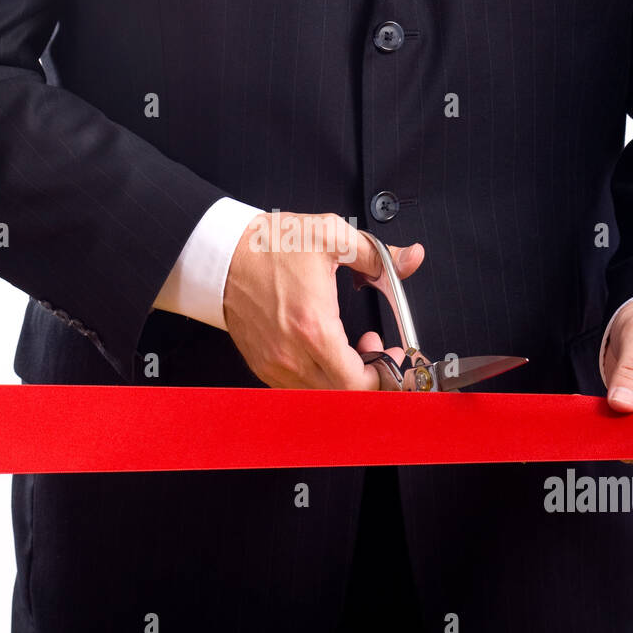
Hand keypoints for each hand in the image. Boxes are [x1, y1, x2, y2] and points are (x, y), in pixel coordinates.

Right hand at [223, 212, 423, 388]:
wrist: (221, 254)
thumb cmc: (268, 246)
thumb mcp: (329, 237)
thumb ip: (378, 254)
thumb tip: (411, 258)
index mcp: (313, 327)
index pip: (356, 382)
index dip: (382, 377)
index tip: (389, 357)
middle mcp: (291, 354)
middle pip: (342, 394)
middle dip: (368, 377)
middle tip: (375, 350)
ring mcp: (274, 363)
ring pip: (321, 394)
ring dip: (343, 378)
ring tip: (348, 346)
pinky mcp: (262, 365)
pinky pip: (299, 388)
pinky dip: (320, 378)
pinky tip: (324, 351)